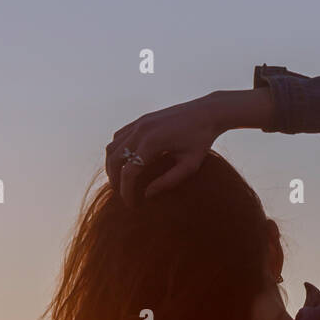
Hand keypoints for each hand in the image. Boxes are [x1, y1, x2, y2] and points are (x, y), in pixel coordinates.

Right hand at [105, 95, 222, 206]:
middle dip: (115, 181)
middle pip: (114, 160)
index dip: (126, 192)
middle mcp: (141, 130)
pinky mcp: (141, 120)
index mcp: (153, 142)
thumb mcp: (189, 166)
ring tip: (120, 182)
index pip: (129, 172)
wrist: (207, 112)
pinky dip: (116, 152)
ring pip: (112, 147)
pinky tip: (124, 164)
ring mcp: (139, 122)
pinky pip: (119, 137)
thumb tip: (147, 194)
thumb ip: (168, 181)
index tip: (132, 206)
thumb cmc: (201, 141)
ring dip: (112, 166)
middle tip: (123, 196)